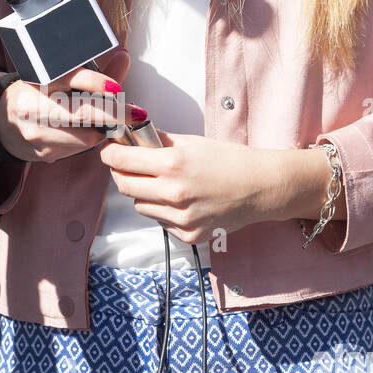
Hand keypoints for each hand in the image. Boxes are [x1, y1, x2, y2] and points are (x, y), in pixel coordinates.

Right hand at [0, 54, 138, 163]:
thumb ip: (95, 72)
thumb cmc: (36, 94)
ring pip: (85, 136)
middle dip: (114, 114)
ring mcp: (38, 134)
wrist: (2, 123)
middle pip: (82, 113)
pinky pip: (79, 149)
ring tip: (102, 120)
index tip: (117, 88)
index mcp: (37, 81)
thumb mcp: (58, 77)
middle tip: (136, 114)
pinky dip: (88, 139)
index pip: (70, 79)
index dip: (96, 83)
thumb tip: (124, 57)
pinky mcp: (44, 153)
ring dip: (101, 128)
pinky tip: (82, 131)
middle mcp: (34, 108)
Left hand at [99, 133, 337, 244]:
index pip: (121, 161)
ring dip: (144, 194)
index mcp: (172, 165)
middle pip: (123, 186)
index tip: (109, 151)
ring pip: (140, 205)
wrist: (263, 188)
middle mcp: (173, 194)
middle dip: (122, 173)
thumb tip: (132, 137)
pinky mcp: (188, 235)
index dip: (110, 154)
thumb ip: (159, 142)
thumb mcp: (193, 142)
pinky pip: (160, 221)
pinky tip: (183, 200)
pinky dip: (163, 210)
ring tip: (165, 184)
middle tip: (131, 166)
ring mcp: (180, 218)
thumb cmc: (231, 160)